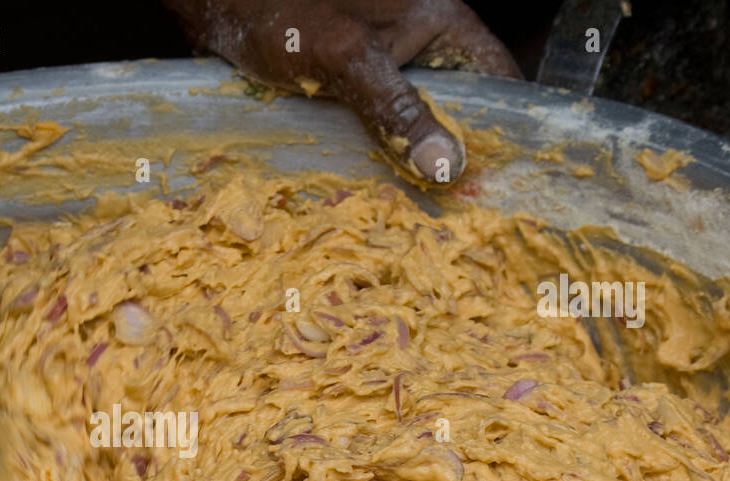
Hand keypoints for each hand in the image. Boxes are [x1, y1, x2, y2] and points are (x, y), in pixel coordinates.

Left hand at [165, 0, 521, 181]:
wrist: (223, 3)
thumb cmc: (285, 12)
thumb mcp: (348, 61)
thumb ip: (398, 111)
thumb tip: (447, 168)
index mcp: (440, 19)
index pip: (497, 78)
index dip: (506, 129)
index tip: (503, 182)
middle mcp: (421, 39)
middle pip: (459, 104)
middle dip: (456, 154)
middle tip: (457, 211)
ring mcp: (387, 61)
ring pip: (417, 117)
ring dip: (413, 158)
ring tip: (421, 211)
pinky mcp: (354, 80)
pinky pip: (380, 121)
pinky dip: (380, 150)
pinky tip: (375, 187)